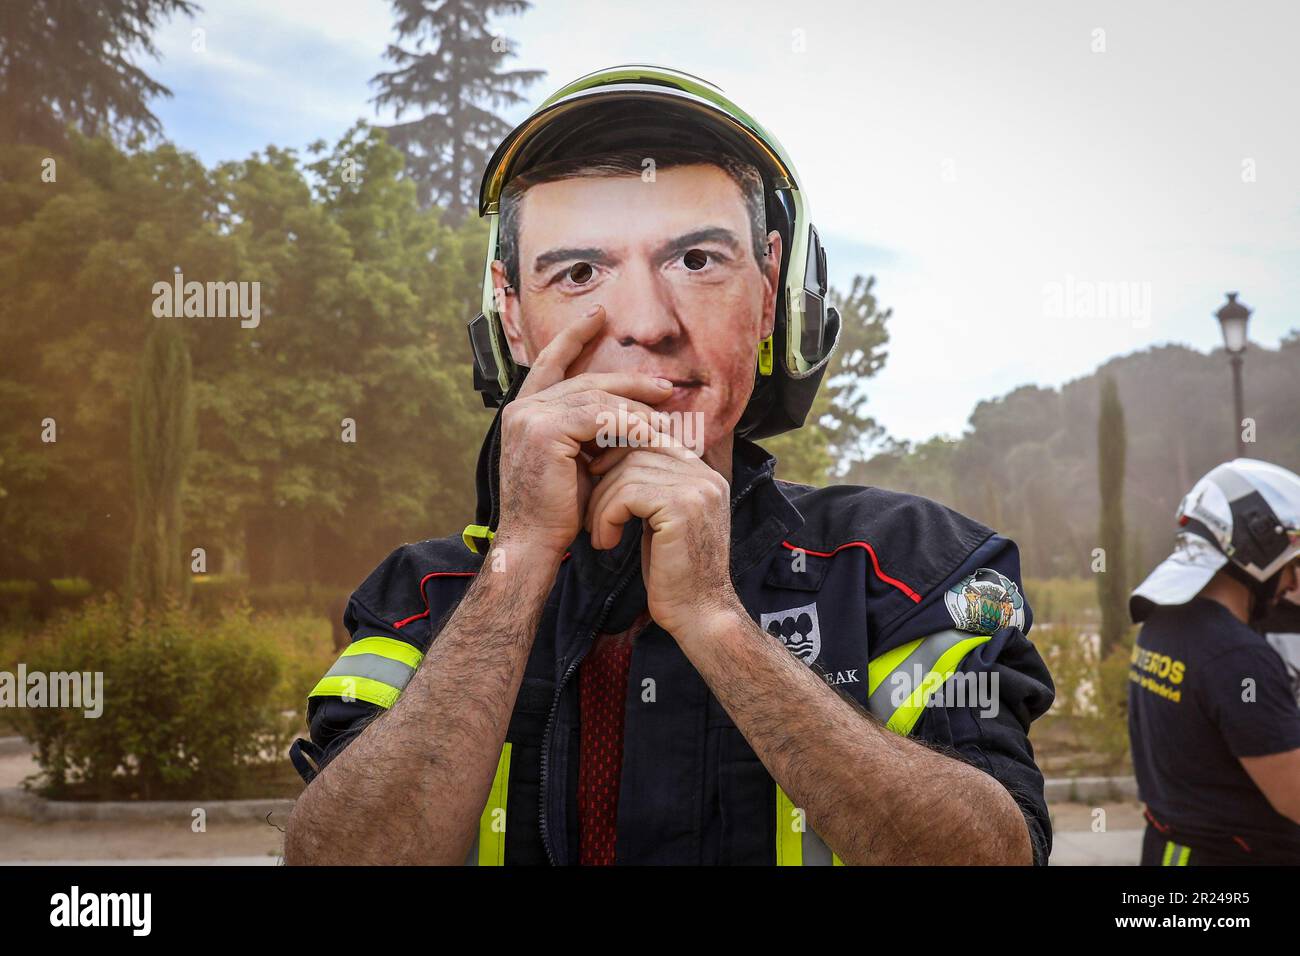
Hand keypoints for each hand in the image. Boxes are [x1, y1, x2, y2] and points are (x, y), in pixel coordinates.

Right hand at [495, 305, 671, 556]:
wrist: (534, 544)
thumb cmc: (557, 512)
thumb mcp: (576, 462)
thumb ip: (591, 432)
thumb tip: (632, 417)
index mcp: (525, 411)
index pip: (551, 362)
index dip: (574, 337)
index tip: (598, 316)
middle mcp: (522, 408)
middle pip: (586, 381)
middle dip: (629, 383)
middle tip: (665, 387)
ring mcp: (530, 416)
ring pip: (597, 398)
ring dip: (637, 409)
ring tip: (667, 419)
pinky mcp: (546, 430)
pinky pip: (601, 418)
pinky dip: (632, 426)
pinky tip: (654, 435)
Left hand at [585, 429, 739, 638]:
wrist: (698, 614)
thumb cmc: (674, 574)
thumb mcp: (663, 521)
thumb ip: (652, 489)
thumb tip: (616, 459)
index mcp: (704, 474)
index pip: (653, 440)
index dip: (618, 455)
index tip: (595, 478)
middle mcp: (705, 475)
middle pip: (637, 450)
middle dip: (604, 480)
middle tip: (592, 515)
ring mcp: (697, 489)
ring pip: (627, 472)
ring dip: (601, 504)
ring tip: (598, 534)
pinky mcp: (681, 508)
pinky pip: (627, 494)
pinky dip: (607, 516)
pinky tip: (605, 542)